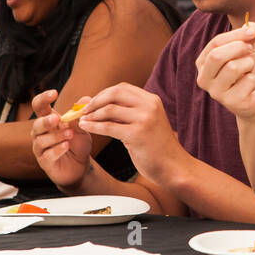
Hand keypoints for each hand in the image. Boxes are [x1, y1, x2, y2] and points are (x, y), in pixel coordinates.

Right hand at [30, 90, 91, 190]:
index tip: (53, 92)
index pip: (40, 106)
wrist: (80, 167)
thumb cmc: (77, 144)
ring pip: (41, 140)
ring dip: (56, 136)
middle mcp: (41, 133)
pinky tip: (66, 146)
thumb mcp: (81, 128)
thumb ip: (80, 115)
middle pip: (36, 124)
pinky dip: (57, 149)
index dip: (43, 99)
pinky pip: (47, 155)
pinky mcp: (45, 161)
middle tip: (57, 119)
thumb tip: (86, 98)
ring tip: (69, 134)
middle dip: (46, 121)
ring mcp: (41, 148)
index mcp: (48, 120)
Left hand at [71, 83, 186, 182]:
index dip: (103, 93)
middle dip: (95, 101)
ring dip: (91, 114)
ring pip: (109, 109)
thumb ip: (127, 112)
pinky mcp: (137, 134)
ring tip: (82, 120)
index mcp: (152, 100)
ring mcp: (145, 119)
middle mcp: (150, 106)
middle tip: (82, 111)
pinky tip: (85, 127)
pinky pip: (108, 126)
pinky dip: (93, 126)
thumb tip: (97, 102)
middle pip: (114, 93)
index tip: (91, 103)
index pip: (122, 88)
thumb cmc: (156, 147)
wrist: (173, 166)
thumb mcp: (146, 122)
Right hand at [195, 22, 254, 120]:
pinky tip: (251, 86)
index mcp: (202, 62)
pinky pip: (248, 81)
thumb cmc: (245, 70)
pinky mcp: (231, 102)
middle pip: (217, 56)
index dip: (236, 34)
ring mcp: (215, 92)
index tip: (253, 32)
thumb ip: (248, 35)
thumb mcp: (246, 49)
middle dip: (239, 48)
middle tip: (250, 50)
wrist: (254, 97)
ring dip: (248, 64)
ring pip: (233, 67)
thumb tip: (252, 26)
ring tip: (249, 70)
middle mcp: (203, 78)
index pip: (215, 43)